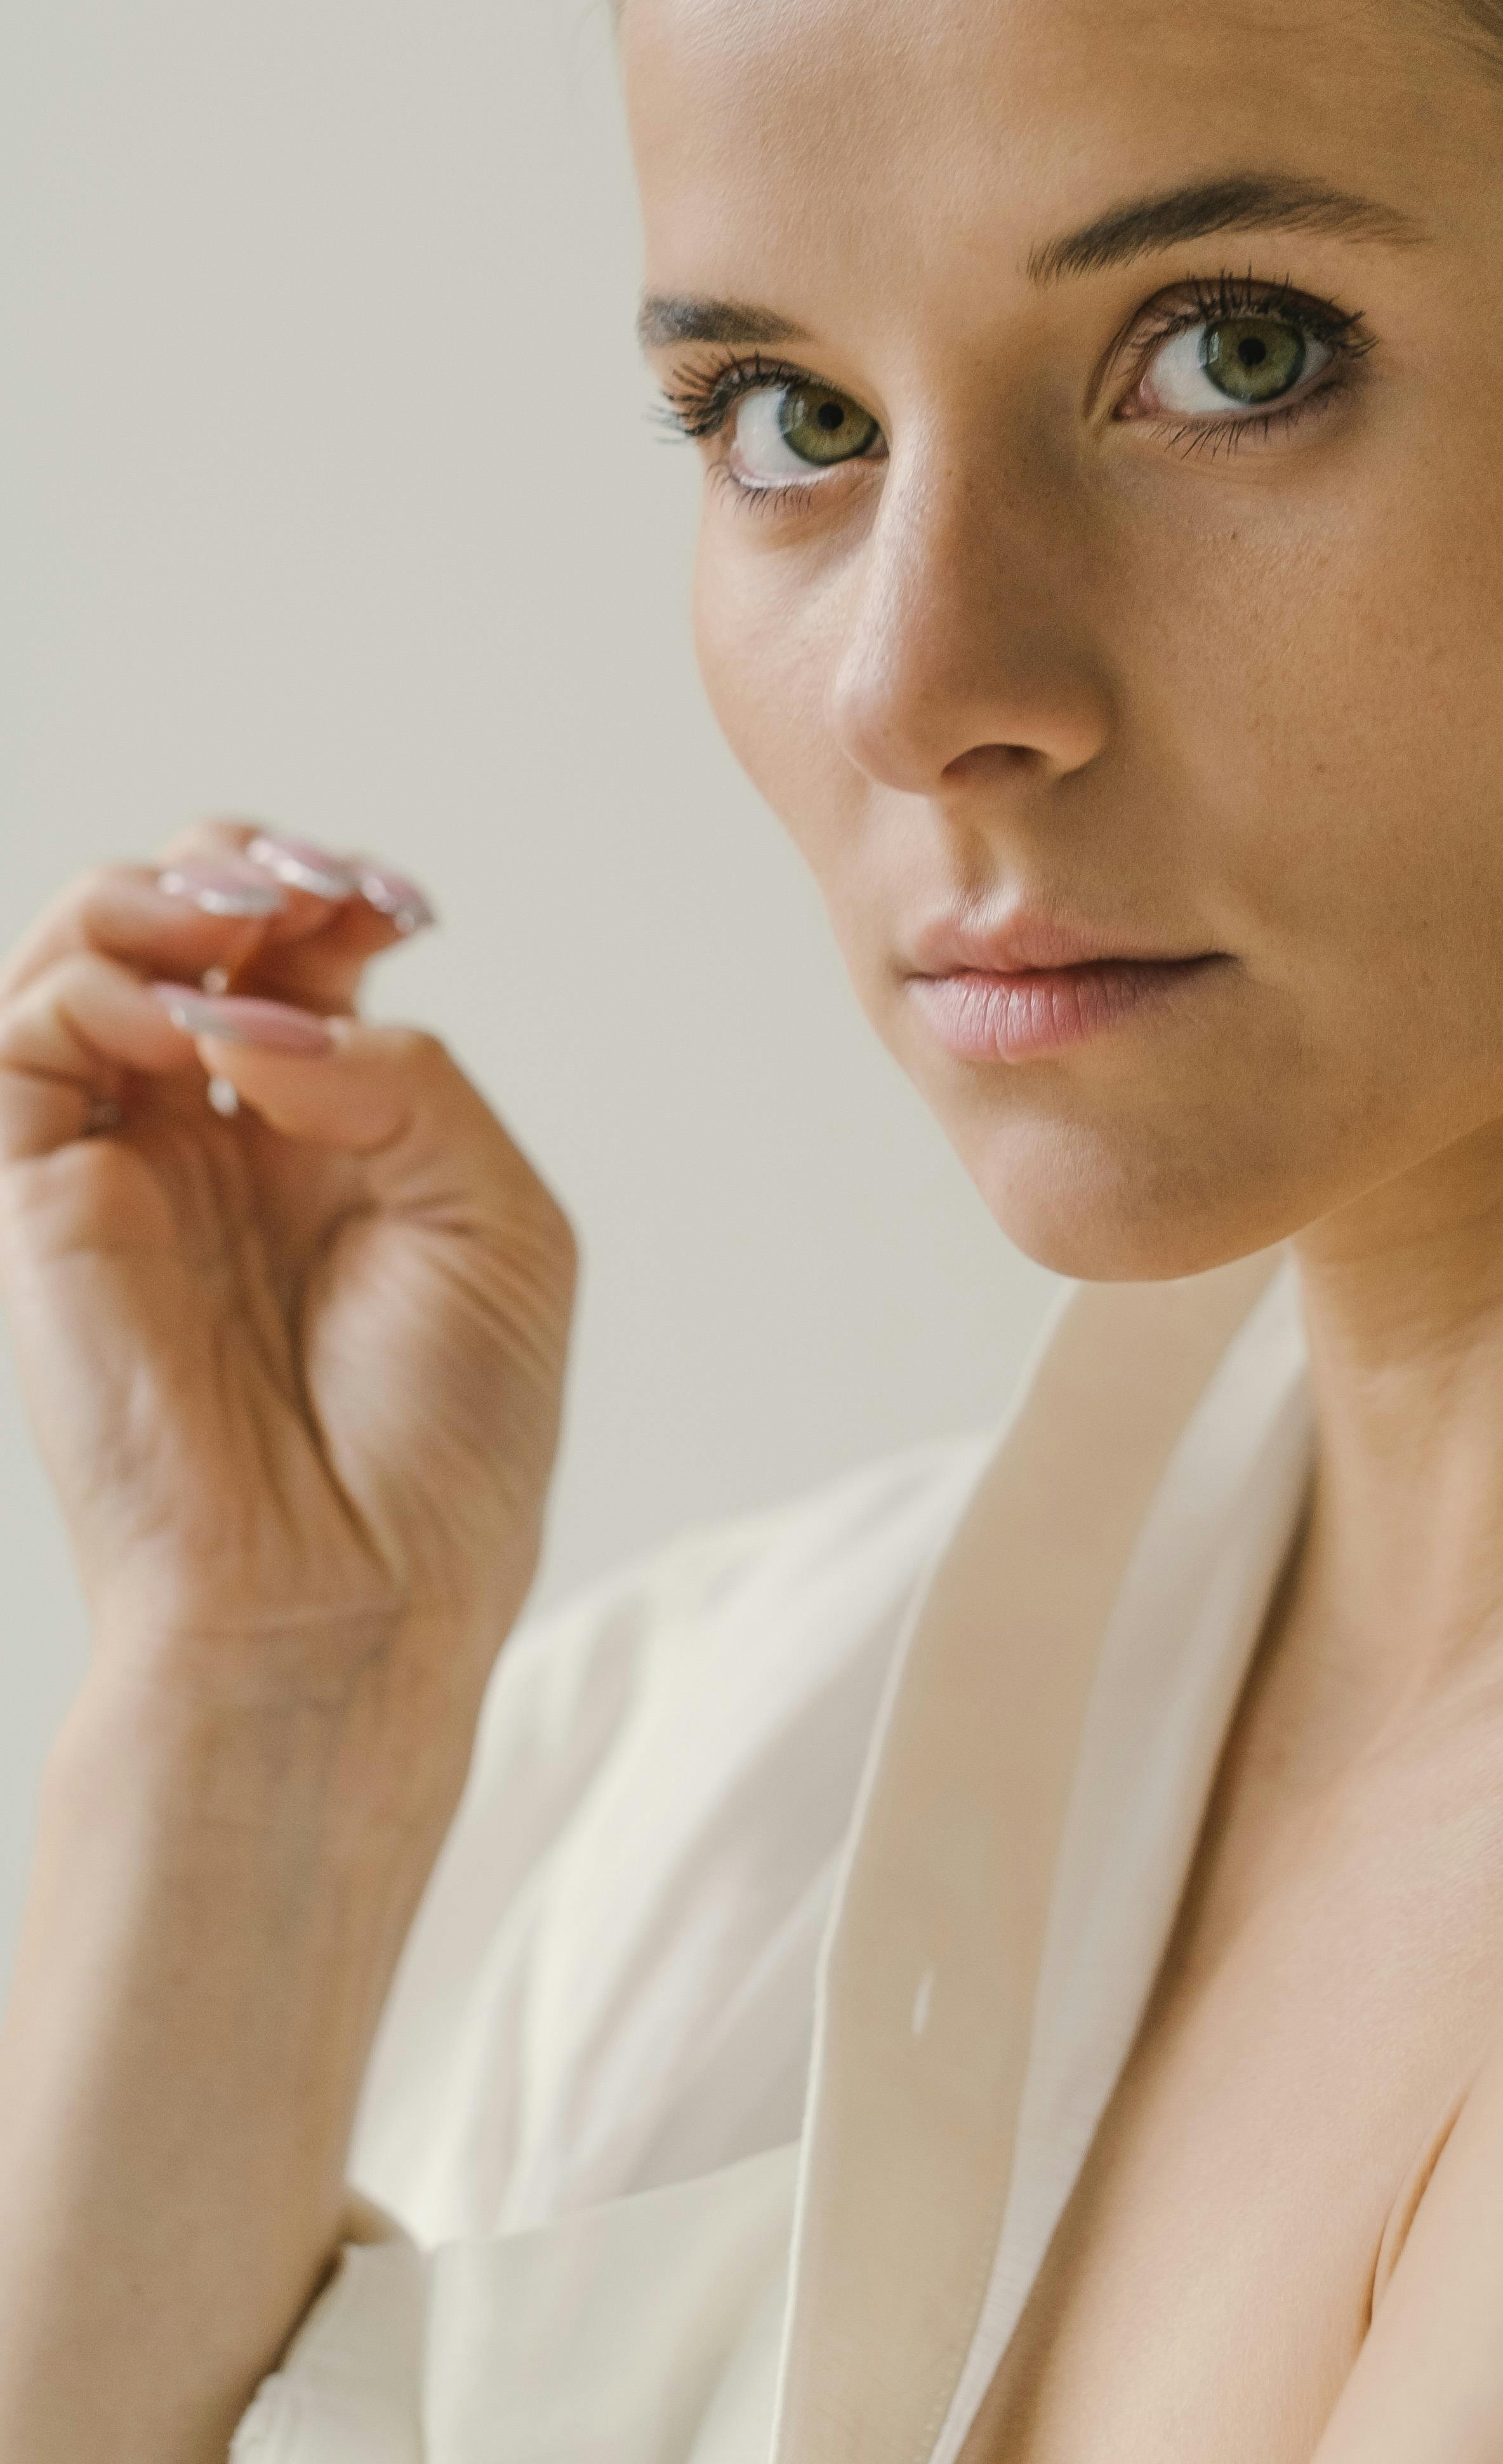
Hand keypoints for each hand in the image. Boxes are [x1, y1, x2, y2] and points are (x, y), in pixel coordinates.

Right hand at [0, 821, 573, 1745]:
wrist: (353, 1600)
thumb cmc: (442, 1447)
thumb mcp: (495, 1219)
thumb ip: (401, 1077)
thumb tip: (265, 1010)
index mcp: (320, 1144)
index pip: (292, 959)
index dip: (332, 892)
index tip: (401, 901)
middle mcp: (206, 1141)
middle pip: (176, 928)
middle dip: (242, 863)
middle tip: (320, 883)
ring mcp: (115, 1168)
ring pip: (79, 954)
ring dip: (161, 891)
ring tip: (249, 912)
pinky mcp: (35, 1204)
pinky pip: (25, 1036)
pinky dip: (101, 976)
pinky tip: (199, 1013)